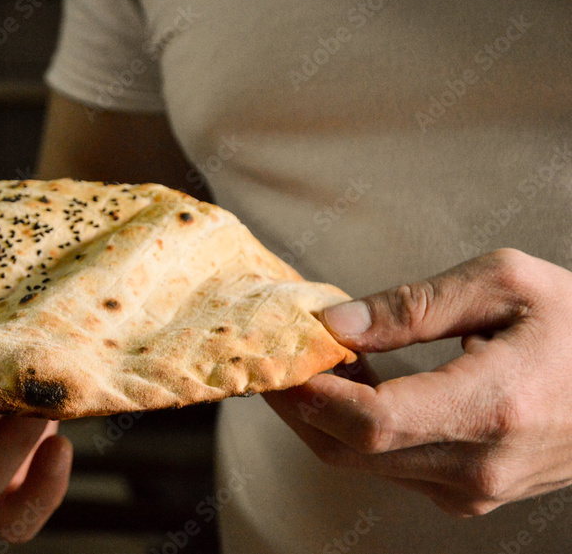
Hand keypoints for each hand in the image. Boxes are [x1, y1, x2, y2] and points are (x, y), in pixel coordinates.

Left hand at [264, 248, 571, 516]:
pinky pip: (393, 469)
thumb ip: (412, 305)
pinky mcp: (475, 494)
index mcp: (493, 408)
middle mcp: (481, 465)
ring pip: (364, 464)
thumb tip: (334, 324)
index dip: (309, 392)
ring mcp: (478, 490)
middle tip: (274, 356)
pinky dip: (359, 431)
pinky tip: (358, 385)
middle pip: (350, 450)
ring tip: (315, 359)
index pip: (368, 421)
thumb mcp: (505, 284)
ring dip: (325, 416)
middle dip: (298, 404)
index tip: (277, 355)